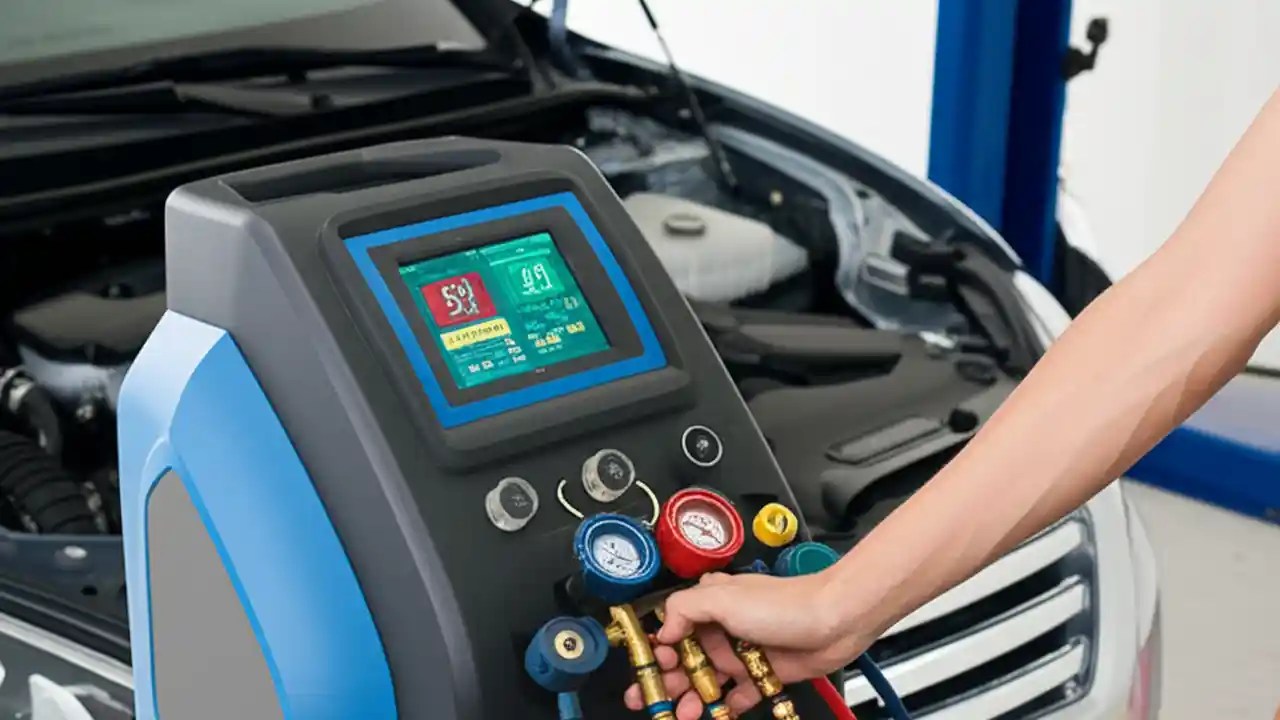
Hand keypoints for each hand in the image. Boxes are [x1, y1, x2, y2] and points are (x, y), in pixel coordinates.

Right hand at [623, 571, 871, 718]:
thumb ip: (685, 608)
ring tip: (684, 714)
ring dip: (693, 697)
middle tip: (651, 701)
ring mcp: (743, 652)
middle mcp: (723, 628)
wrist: (834, 620)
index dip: (659, 649)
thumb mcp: (723, 597)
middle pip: (686, 658)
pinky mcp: (764, 674)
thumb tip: (663, 629)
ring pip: (709, 680)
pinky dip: (727, 706)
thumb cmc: (779, 605)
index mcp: (709, 604)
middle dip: (667, 680)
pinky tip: (717, 714)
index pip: (673, 628)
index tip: (651, 667)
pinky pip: (739, 695)